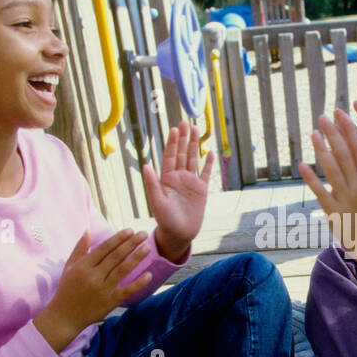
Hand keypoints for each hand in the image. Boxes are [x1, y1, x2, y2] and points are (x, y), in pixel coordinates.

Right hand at [45, 228, 153, 335]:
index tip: (130, 230)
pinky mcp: (110, 302)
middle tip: (143, 234)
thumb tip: (88, 230)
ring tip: (147, 247)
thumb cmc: (66, 289)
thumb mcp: (69, 267)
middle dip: (131, 244)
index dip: (118, 238)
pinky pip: (127, 291)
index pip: (104, 248)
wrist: (64, 317)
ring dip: (136, 258)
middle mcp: (93, 277)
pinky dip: (138, 283)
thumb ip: (79, 248)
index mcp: (83, 266)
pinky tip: (149, 274)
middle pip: (115, 257)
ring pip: (122, 270)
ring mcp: (102, 290)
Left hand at [143, 120, 213, 255]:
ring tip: (195, 130)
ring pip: (193, 159)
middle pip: (181, 153)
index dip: (172, 143)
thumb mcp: (157, 202)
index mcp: (166, 179)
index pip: (170, 156)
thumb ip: (152, 184)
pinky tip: (209, 152)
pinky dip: (208, 163)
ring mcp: (190, 183)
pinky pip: (205, 173)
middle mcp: (178, 177)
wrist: (179, 234)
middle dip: (183, 138)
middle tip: (185, 121)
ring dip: (194, 145)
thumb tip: (146, 165)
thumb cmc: (165, 220)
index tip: (175, 129)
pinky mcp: (201, 190)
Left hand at [298, 109, 356, 259]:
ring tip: (313, 133)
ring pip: (332, 170)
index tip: (341, 115)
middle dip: (333, 134)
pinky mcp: (333, 211)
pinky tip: (302, 165)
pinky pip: (321, 192)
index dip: (349, 130)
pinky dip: (311, 179)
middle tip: (323, 117)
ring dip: (322, 150)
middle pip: (344, 155)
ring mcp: (345, 198)